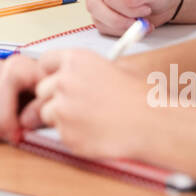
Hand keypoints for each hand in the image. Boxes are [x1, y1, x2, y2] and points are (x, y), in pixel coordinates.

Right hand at [0, 55, 46, 141]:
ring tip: (2, 134)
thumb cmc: (44, 104)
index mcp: (21, 66)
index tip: (15, 134)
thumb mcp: (50, 106)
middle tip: (8, 138)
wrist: (36, 104)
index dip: (8, 111)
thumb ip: (41, 110)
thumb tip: (25, 121)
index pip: (9, 78)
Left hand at [28, 49, 152, 160]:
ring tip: (90, 120)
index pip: (45, 61)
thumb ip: (85, 72)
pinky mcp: (65, 134)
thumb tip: (67, 79)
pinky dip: (73, 136)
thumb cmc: (141, 97)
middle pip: (42, 90)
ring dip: (62, 118)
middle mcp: (64, 82)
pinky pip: (60, 134)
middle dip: (55, 97)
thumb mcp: (115, 68)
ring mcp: (62, 109)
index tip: (56, 80)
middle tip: (77, 105)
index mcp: (76, 60)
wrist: (152, 124)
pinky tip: (95, 132)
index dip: (51, 72)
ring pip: (47, 114)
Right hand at [85, 0, 182, 35]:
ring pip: (101, 21)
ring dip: (123, 27)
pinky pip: (105, 29)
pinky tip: (135, 25)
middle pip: (98, 8)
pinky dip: (121, 31)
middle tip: (139, 23)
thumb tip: (127, 0)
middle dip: (120, 20)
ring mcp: (96, 4)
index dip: (127, 7)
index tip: (146, 9)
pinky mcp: (100, 18)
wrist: (158, 1)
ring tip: (141, 23)